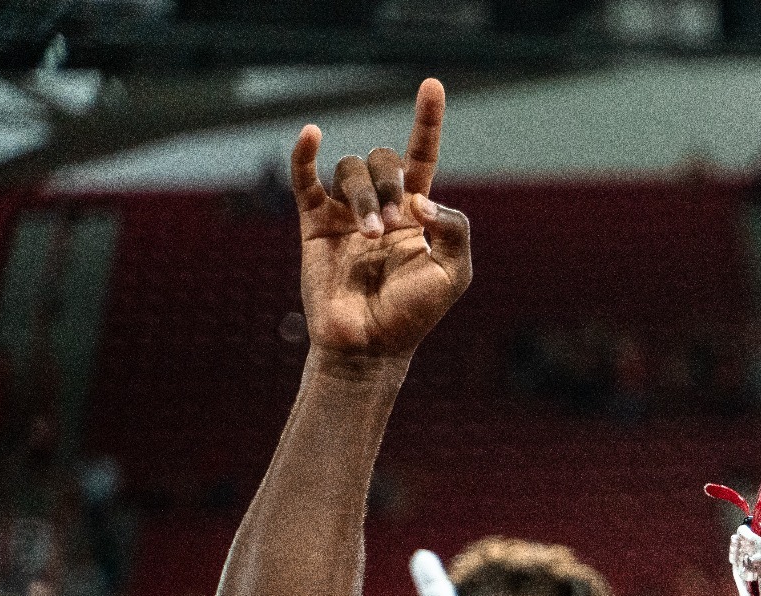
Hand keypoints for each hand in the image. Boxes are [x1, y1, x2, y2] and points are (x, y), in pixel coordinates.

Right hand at [292, 78, 472, 360]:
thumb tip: (419, 198)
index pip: (423, 155)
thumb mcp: (454, 273)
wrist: (369, 345)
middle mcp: (382, 206)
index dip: (426, 120)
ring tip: (369, 235)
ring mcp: (345, 212)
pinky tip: (311, 136)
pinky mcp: (314, 223)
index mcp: (417, 213)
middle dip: (390, 186)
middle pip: (383, 161)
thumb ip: (455, 228)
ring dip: (363, 197)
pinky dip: (304, 155)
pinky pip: (304, 179)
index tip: (432, 85)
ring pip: (349, 171)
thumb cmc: (413, 314)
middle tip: (392, 227)